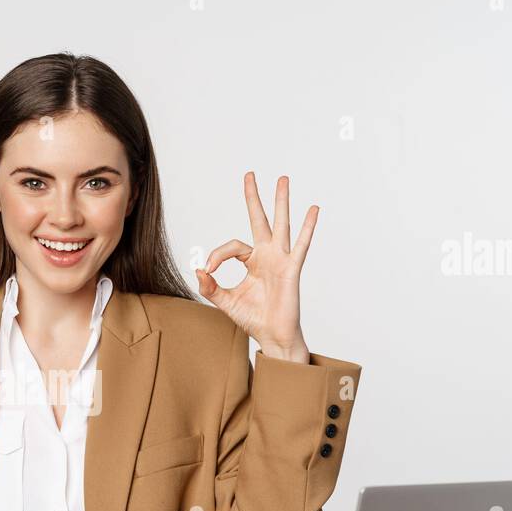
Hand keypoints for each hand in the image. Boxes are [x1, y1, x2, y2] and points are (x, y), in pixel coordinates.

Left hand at [196, 172, 315, 363]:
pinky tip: (313, 209)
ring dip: (281, 201)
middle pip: (259, 220)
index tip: (209, 270)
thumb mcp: (225, 301)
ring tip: (282, 179)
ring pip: (281, 225)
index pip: (232, 246)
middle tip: (249, 174)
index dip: (218, 255)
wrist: (272, 336)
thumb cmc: (253, 319)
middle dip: (254, 198)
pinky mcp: (292, 269)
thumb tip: (198, 270)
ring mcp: (281, 260)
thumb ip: (210, 286)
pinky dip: (308, 227)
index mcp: (252, 262)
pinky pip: (301, 245)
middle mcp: (267, 256)